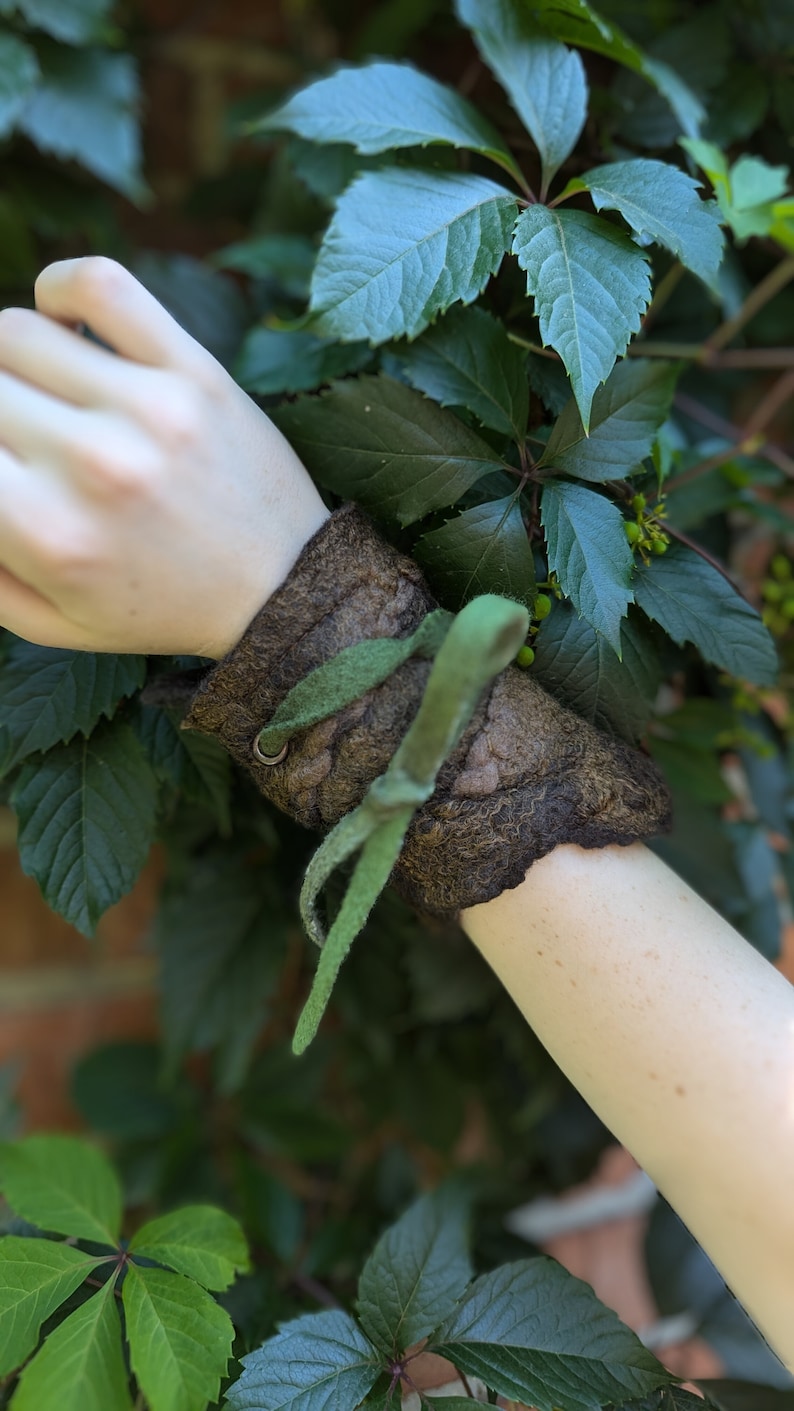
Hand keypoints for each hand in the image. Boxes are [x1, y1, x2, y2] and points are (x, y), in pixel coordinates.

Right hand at [0, 257, 328, 657]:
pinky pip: (99, 284)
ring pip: (12, 332)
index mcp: (45, 532)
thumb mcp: (52, 621)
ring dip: (7, 363)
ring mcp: (145, 407)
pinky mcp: (194, 370)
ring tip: (37, 397)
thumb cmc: (156, 608)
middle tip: (18, 439)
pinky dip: (60, 289)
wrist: (283, 590)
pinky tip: (61, 324)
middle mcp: (90, 462)